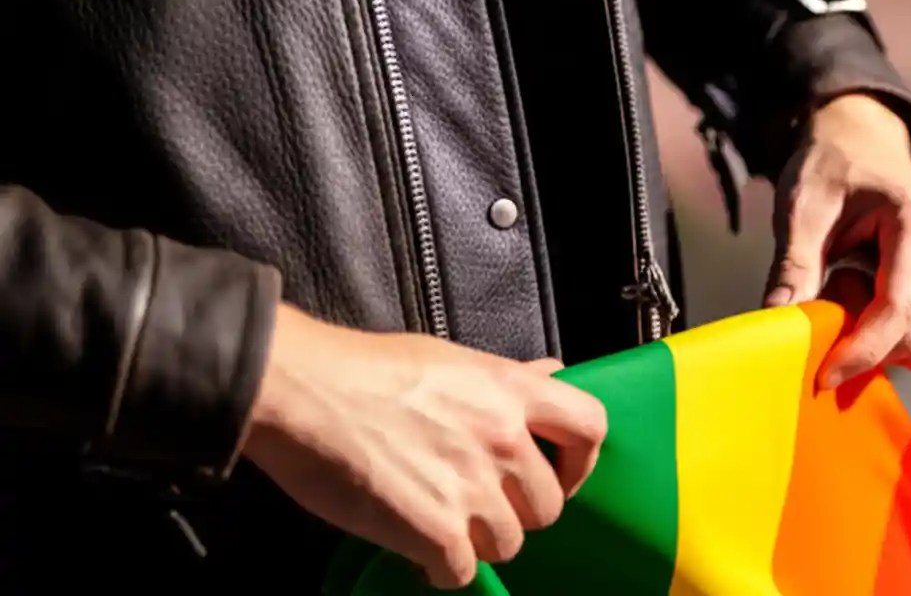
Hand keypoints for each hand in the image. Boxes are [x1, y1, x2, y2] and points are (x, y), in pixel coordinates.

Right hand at [242, 304, 605, 588]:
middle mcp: (503, 439)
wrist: (299, 390)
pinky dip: (438, 566)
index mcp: (510, 390)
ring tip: (438, 518)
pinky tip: (413, 544)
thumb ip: (508, 378)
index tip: (555, 473)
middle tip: (476, 503)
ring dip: (476, 540)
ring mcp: (472, 487)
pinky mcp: (435, 530)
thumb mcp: (451, 358)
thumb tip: (551, 373)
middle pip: (548, 506)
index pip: (591, 427)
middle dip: (515, 512)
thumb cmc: (364, 370)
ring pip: (508, 544)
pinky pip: (461, 572)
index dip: (580, 460)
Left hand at [764, 94, 910, 388]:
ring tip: (853, 288)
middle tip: (830, 300)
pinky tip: (873, 293)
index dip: (862, 351)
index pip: (900, 309)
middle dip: (869, 344)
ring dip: (883, 339)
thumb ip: (793, 268)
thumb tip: (776, 324)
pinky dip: (897, 334)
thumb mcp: (800, 211)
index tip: (823, 375)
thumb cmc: (831, 170)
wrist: (863, 145)